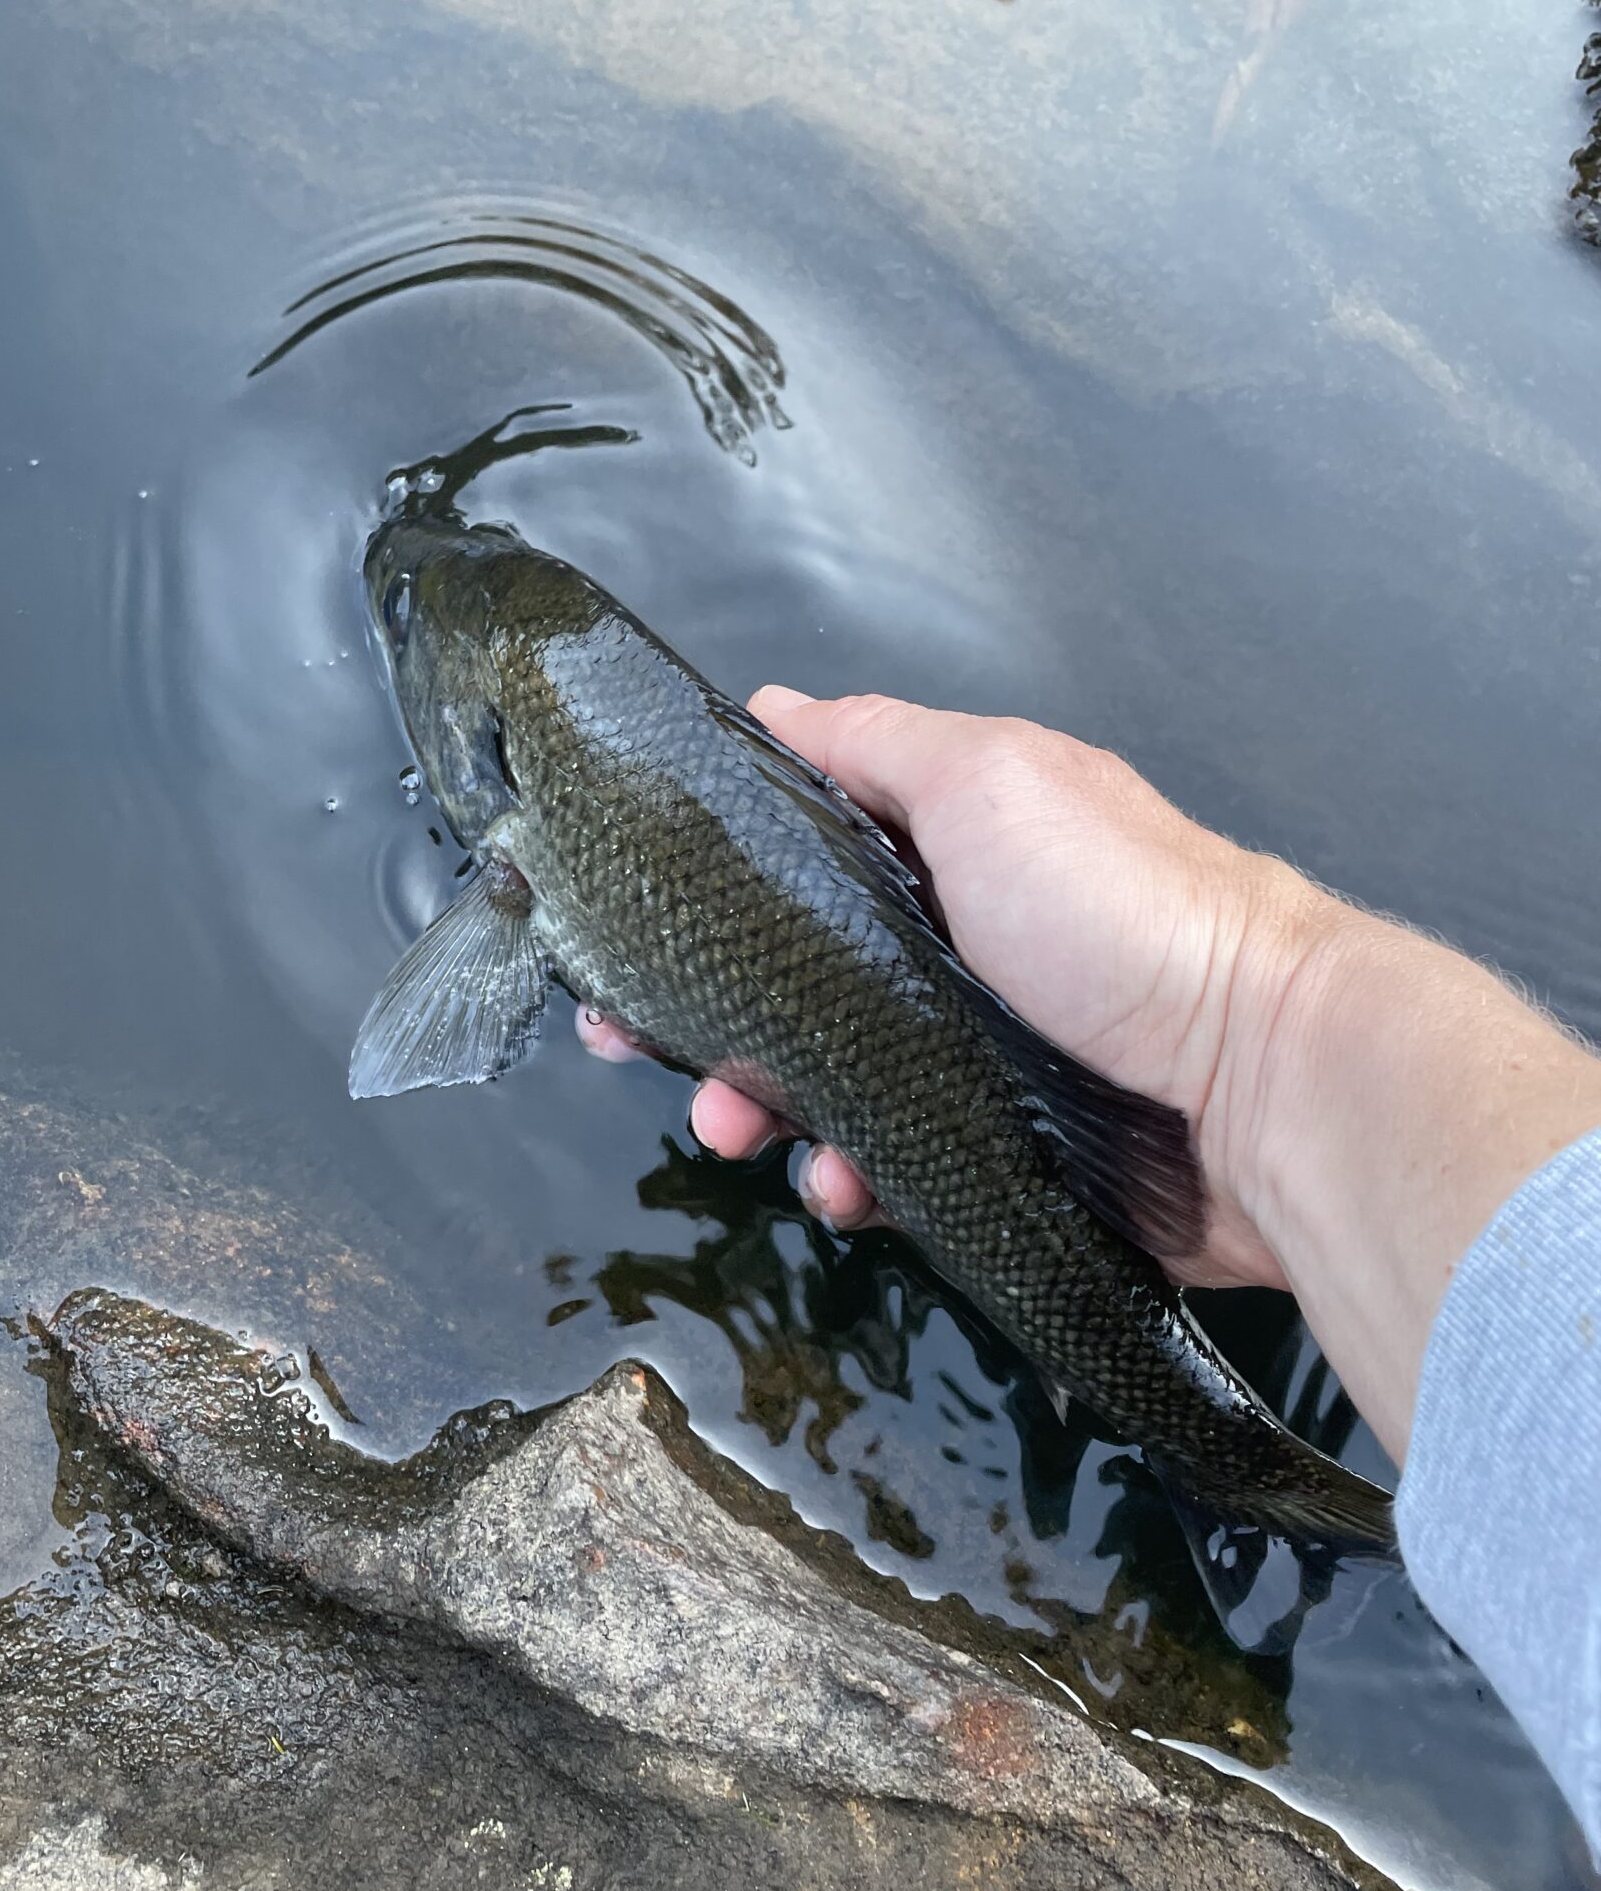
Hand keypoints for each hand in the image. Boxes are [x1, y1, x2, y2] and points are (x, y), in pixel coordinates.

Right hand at [579, 688, 1600, 1463]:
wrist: (1270, 1091)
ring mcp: (985, 1054)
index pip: (799, 850)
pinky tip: (843, 1184)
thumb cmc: (1129, 915)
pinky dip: (853, 1174)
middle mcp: (963, 943)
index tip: (621, 921)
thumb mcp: (991, 782)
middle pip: (796, 971)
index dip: (708, 880)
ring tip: (735, 1124)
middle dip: (706, 1007)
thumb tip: (772, 706)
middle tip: (634, 1040)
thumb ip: (875, 744)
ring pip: (830, 1077)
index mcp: (956, 841)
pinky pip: (897, 1166)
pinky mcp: (1009, 1156)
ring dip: (762, 1098)